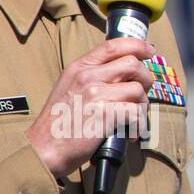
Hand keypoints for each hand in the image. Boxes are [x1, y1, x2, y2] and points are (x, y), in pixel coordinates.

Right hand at [25, 36, 154, 178]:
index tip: (149, 51)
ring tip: (133, 119)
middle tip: (141, 95)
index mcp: (79, 68)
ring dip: (143, 106)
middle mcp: (87, 76)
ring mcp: (96, 95)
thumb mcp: (68, 88)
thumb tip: (121, 71)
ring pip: (138, 90)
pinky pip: (136, 113)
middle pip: (132, 64)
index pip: (113, 46)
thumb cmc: (58, 123)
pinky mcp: (104, 115)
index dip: (137, 45)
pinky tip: (130, 133)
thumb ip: (90, 76)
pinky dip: (138, 125)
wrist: (44, 148)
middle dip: (145, 79)